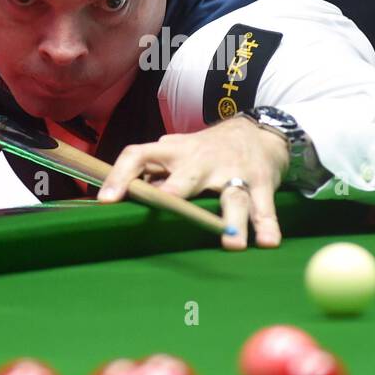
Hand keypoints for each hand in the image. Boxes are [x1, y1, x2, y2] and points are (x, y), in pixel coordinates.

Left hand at [97, 117, 289, 250]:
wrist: (258, 130)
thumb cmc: (207, 149)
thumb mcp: (177, 152)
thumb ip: (153, 173)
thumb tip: (122, 195)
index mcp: (175, 153)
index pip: (140, 155)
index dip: (121, 175)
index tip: (106, 200)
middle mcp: (203, 161)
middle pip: (188, 175)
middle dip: (178, 190)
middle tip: (168, 203)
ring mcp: (234, 173)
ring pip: (232, 196)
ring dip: (233, 220)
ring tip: (232, 243)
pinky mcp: (261, 184)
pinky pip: (263, 207)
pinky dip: (268, 224)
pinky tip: (268, 241)